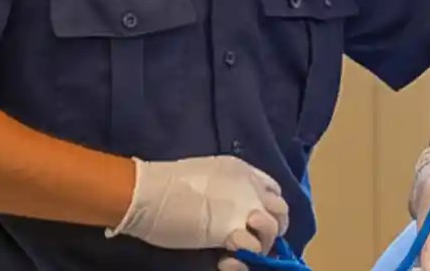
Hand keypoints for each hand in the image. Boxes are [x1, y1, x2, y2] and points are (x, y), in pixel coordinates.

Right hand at [106, 155, 289, 261]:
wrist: (148, 193)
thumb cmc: (165, 184)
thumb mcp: (206, 175)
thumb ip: (224, 187)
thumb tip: (227, 205)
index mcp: (242, 170)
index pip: (273, 189)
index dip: (268, 207)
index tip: (254, 219)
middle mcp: (250, 186)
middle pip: (281, 209)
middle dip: (272, 227)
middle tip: (253, 240)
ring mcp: (245, 207)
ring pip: (274, 228)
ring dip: (261, 244)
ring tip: (241, 251)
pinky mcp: (234, 230)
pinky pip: (255, 248)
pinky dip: (246, 257)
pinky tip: (225, 259)